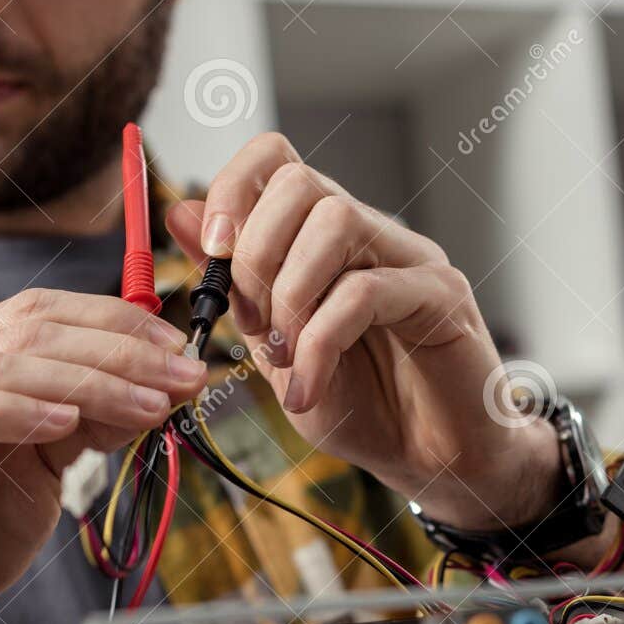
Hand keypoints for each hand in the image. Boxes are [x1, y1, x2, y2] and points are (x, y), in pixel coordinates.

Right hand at [0, 288, 205, 623]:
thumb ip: (91, 425)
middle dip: (122, 349)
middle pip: (36, 328)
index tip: (179, 351)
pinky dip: (25, 410)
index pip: (47, 313)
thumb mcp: (47, 470)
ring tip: (150, 406)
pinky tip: (69, 424)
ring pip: (13, 362)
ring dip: (94, 381)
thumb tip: (159, 392)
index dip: (118, 322)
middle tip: (183, 376)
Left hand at [165, 133, 562, 533]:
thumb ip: (235, 289)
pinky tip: (308, 390)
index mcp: (328, 239)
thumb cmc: (362, 407)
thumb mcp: (276, 350)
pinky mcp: (443, 297)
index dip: (233, 192)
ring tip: (285, 359)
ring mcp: (412, 260)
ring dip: (288, 293)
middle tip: (253, 326)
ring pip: (335, 221)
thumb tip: (180, 214)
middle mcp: (373, 235)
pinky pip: (366, 293)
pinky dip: (320, 344)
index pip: (277, 159)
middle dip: (254, 254)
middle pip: (300, 182)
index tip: (214, 256)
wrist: (431, 463)